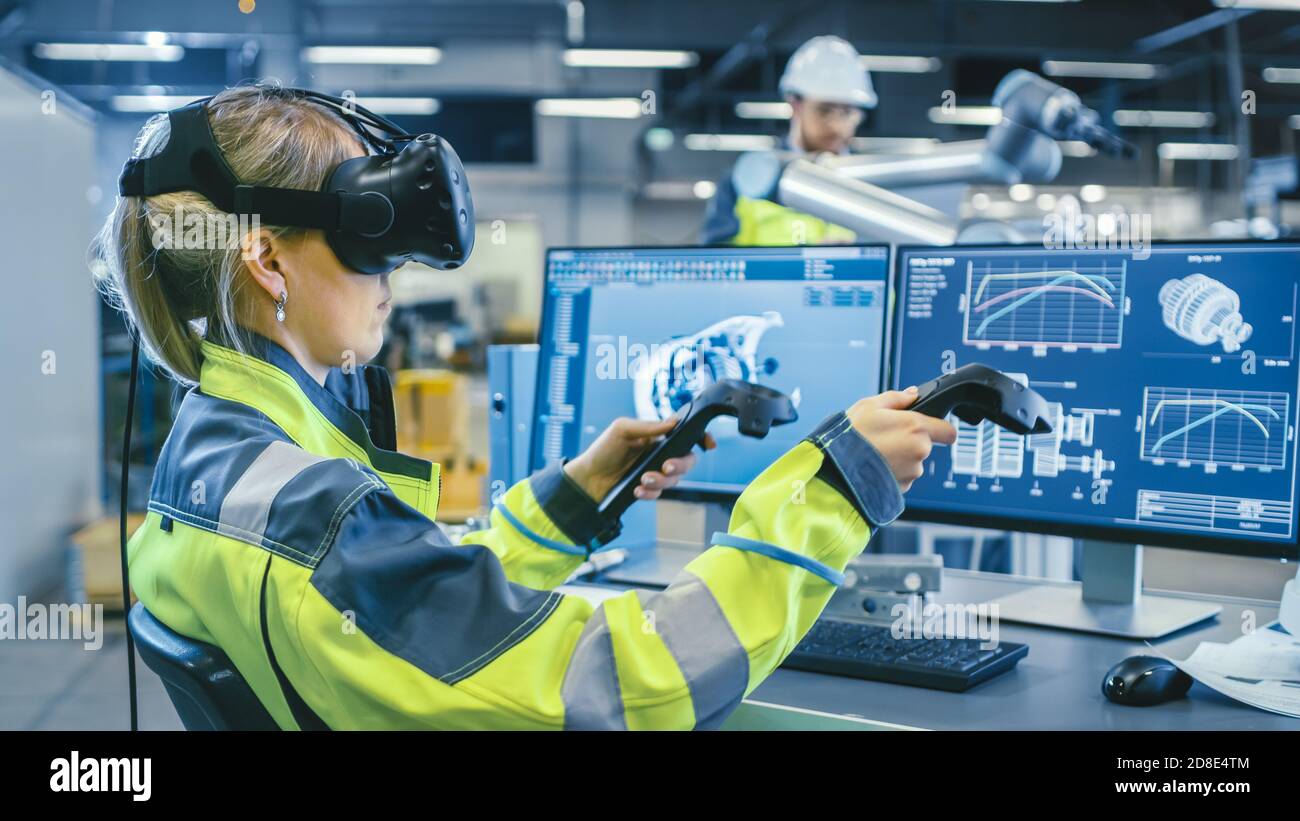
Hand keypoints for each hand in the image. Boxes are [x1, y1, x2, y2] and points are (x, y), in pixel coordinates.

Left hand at [564, 417, 716, 502]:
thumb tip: (673, 422)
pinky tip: (637, 490)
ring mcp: (654, 473)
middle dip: (681, 465)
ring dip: (661, 480)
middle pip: (687, 461)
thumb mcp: (622, 430)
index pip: (685, 435)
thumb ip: (648, 426)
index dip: (701, 438)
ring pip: (674, 480)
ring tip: (643, 479)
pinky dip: (650, 493)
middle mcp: (659, 454)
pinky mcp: (647, 490)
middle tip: (666, 466)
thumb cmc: (602, 450)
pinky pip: (659, 494)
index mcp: (656, 436)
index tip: (708, 444)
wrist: (586, 480)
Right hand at [845, 386, 956, 492]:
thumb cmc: (850, 437)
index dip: (939, 428)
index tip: (928, 427)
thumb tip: (912, 394)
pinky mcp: (903, 488)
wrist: (835, 469)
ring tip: (876, 453)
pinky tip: (875, 466)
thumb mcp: (868, 406)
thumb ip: (896, 398)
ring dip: (900, 457)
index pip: (948, 431)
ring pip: (913, 462)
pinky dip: (892, 472)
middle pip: (925, 445)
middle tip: (885, 437)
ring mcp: (912, 472)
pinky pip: (903, 477)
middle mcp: (920, 451)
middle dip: (910, 441)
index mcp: (915, 427)